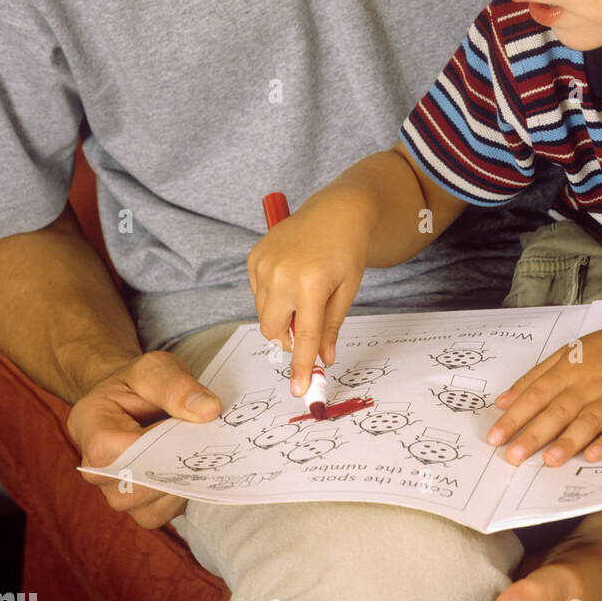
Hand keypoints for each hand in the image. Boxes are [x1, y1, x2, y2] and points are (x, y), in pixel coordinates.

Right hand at [67, 350, 221, 527]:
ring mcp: (115, 491)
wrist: (135, 400)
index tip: (183, 429)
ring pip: (146, 508)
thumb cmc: (139, 384)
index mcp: (89, 424)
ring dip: (179, 484)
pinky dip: (182, 496)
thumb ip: (177, 386)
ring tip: (198, 457)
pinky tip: (194, 471)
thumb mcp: (155, 368)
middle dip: (170, 468)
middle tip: (200, 447)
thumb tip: (208, 411)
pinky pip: (160, 514)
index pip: (110, 449)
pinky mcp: (138, 505)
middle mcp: (96, 468)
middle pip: (130, 488)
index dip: (151, 445)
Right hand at [246, 190, 369, 399]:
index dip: (302, 366)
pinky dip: (272, 295)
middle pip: (273, 330)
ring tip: (304, 290)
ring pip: (264, 314)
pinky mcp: (254, 257)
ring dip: (281, 314)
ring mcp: (264, 264)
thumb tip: (324, 359)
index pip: (304, 337)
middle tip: (308, 320)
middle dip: (289, 335)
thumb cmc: (346, 250)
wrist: (336, 211)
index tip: (299, 389)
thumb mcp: (347, 290)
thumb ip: (331, 326)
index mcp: (311, 283)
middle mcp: (282, 273)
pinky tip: (291, 276)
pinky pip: (257, 293)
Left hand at [486, 322, 601, 467]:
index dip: (514, 417)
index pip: (535, 395)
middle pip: (557, 411)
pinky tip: (594, 455)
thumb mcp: (566, 353)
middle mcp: (586, 385)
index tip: (494, 437)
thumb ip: (534, 377)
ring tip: (549, 461)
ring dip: (569, 441)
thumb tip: (503, 401)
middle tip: (512, 457)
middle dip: (533, 435)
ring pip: (587, 421)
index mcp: (567, 370)